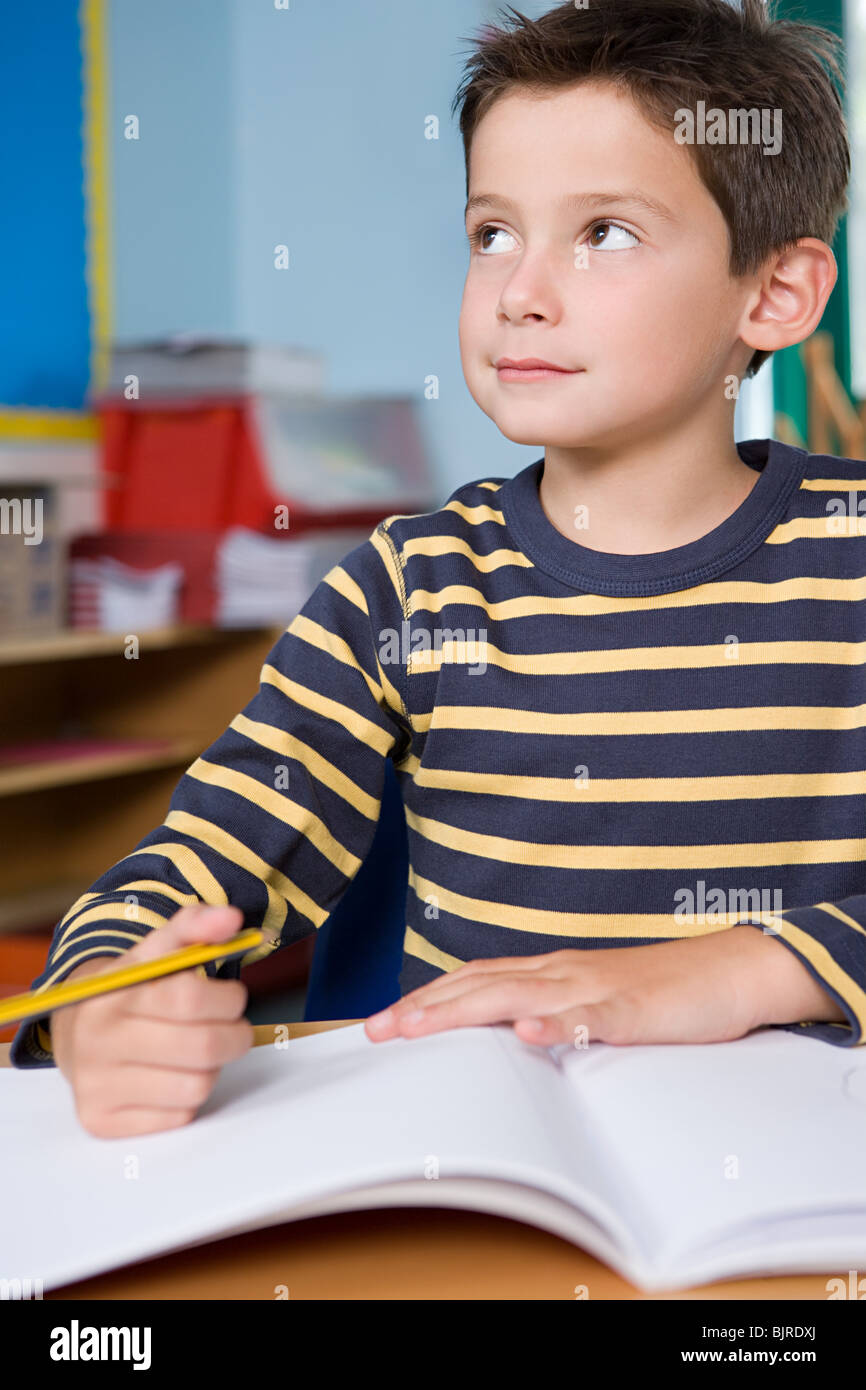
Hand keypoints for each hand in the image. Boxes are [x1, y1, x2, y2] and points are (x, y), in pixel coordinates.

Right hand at [51, 903, 254, 1137]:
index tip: (233, 998)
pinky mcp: (100, 1121)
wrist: (75, 1033)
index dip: (227, 999)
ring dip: (211, 1068)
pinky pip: (178, 1117)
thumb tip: (232, 918)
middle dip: (234, 1037)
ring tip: (196, 1052)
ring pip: (196, 1086)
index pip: (189, 998)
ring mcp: (94, 1084)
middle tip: (233, 1029)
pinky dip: (187, 1099)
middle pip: (201, 1047)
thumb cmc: (131, 991)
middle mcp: (96, 1038)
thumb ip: (195, 927)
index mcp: (113, 991)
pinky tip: (172, 1078)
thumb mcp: (156, 951)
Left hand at [365, 927, 782, 1047]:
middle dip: (425, 1007)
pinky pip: (593, 1018)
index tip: (381, 1022)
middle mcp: (564, 972)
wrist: (731, 969)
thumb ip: (550, 1015)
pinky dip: (558, 1025)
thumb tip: (506, 1039)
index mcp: (552, 972)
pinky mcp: (636, 1010)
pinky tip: (529, 1033)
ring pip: (521, 995)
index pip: (476, 980)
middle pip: (481, 985)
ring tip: (419, 1026)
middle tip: (375, 1030)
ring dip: (464, 1010)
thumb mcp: (593, 1003)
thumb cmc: (661, 991)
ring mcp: (598, 988)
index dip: (427, 998)